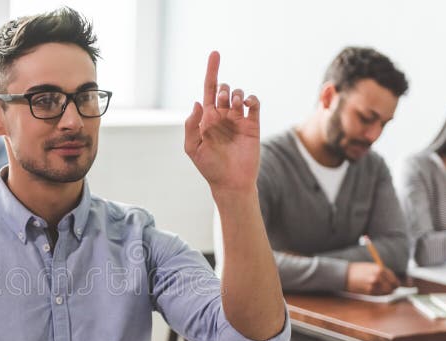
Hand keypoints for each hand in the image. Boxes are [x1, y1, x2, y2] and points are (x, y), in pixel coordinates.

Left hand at [184, 51, 260, 193]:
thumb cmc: (209, 167)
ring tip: (235, 104)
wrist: (231, 182)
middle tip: (222, 101)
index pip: (208, 90)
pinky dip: (251, 99)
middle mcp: (222, 116)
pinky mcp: (252, 125)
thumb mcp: (193, 148)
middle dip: (223, 89)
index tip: (215, 53)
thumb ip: (192, 125)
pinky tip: (247, 103)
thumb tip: (198, 103)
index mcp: (207, 119)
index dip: (211, 71)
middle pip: (224, 90)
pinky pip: (254, 104)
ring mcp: (237, 120)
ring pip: (239, 94)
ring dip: (236, 94)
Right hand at [345, 262, 399, 294]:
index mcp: (380, 269)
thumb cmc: (357, 270)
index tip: (395, 285)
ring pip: (386, 292)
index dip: (395, 283)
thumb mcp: (371, 267)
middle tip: (390, 289)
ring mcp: (374, 285)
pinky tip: (374, 290)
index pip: (394, 279)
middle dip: (391, 289)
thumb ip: (382, 273)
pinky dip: (379, 294)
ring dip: (385, 292)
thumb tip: (392, 281)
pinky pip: (379, 295)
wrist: (344, 274)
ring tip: (381, 290)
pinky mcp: (369, 291)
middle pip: (392, 287)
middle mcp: (378, 277)